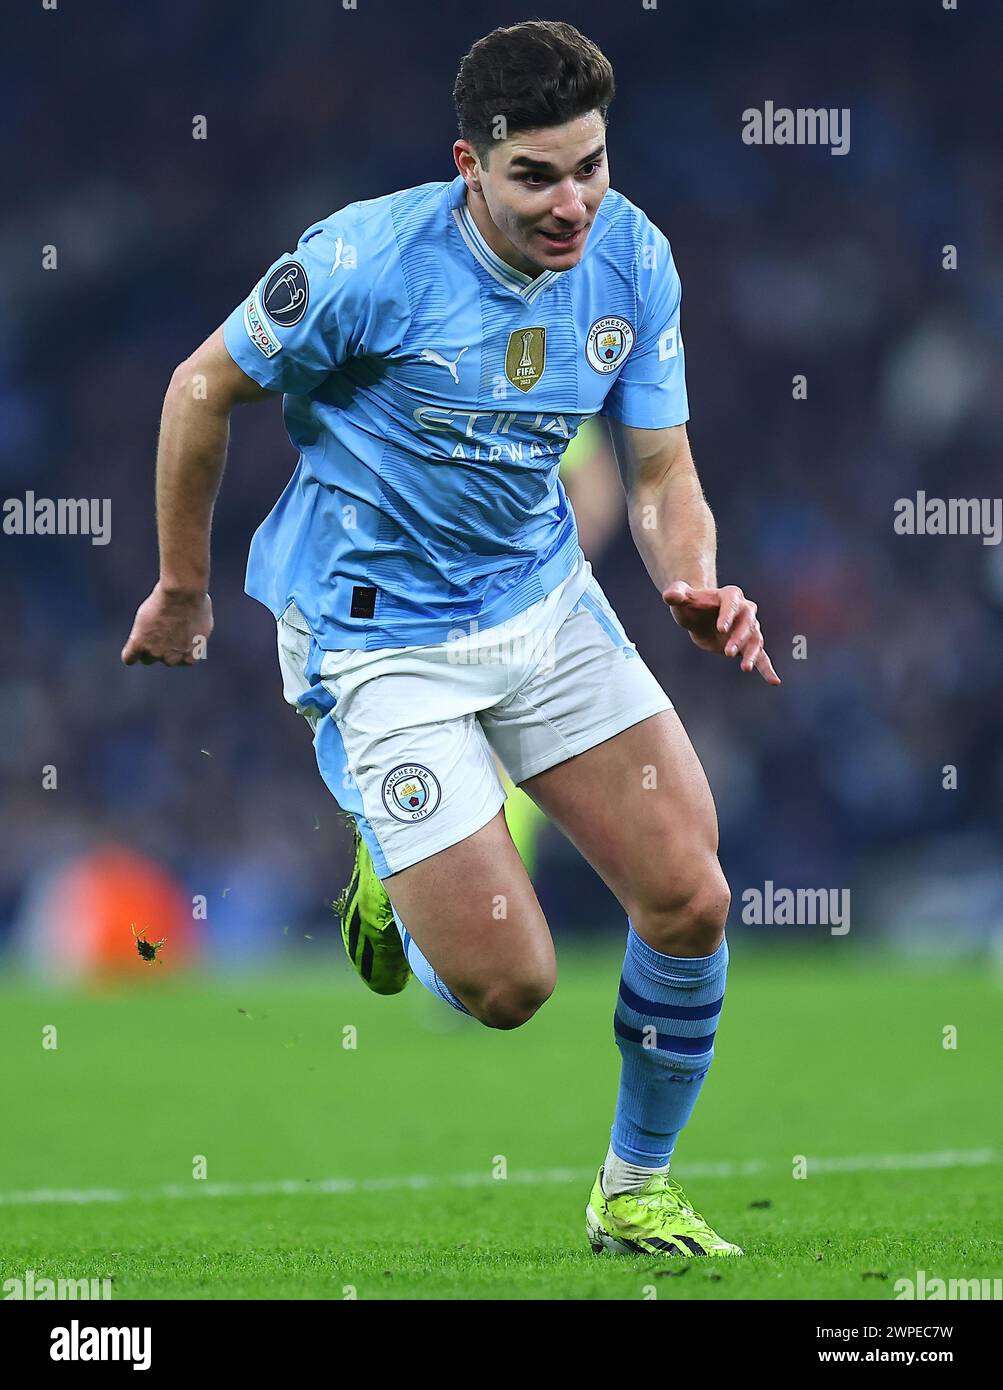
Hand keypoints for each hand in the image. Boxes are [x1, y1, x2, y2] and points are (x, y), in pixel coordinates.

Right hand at [121, 583, 212, 666]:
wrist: (182, 594)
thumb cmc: (196, 603)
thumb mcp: (203, 624)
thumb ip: (195, 638)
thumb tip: (189, 638)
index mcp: (190, 657)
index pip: (178, 661)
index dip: (175, 647)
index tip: (175, 633)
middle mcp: (173, 659)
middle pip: (161, 658)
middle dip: (161, 646)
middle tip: (162, 625)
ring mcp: (156, 653)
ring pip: (146, 658)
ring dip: (147, 647)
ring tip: (150, 627)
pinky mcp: (140, 644)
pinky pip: (129, 657)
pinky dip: (129, 655)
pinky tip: (131, 646)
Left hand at [662, 581, 779, 684]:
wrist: (698, 614)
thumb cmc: (690, 603)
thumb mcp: (680, 597)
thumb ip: (676, 593)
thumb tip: (671, 595)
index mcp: (730, 595)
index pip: (732, 603)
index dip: (727, 615)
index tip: (720, 628)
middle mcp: (745, 610)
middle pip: (747, 623)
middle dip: (739, 638)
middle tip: (728, 652)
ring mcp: (748, 628)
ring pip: (755, 640)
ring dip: (751, 654)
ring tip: (745, 668)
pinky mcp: (746, 644)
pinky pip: (761, 656)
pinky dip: (766, 668)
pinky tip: (774, 680)